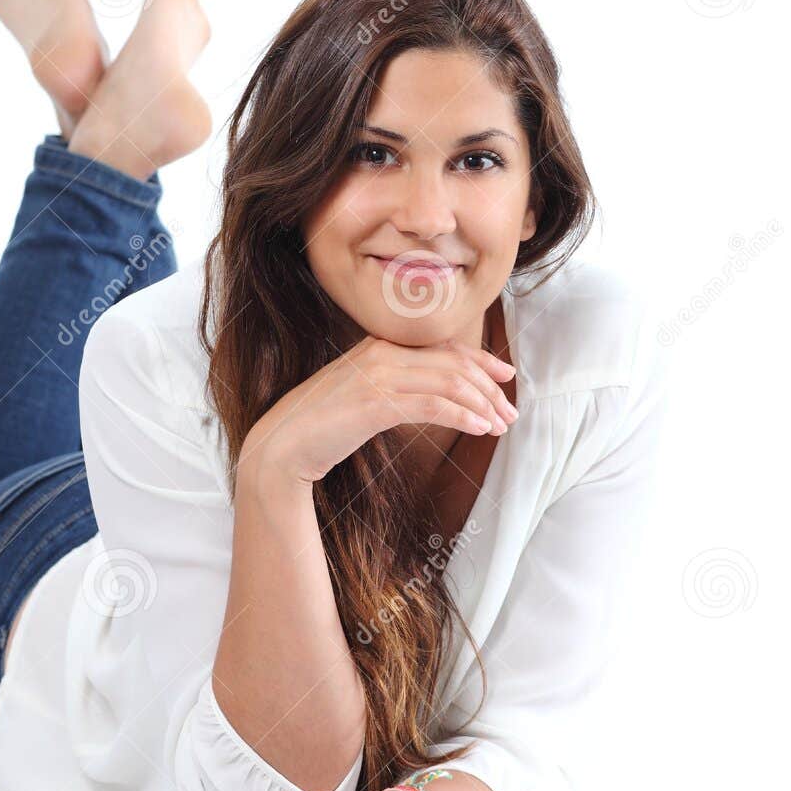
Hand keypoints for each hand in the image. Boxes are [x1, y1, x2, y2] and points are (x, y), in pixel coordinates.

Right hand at [239, 332, 516, 485]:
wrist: (281, 445)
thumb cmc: (320, 426)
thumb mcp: (360, 395)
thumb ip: (392, 385)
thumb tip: (431, 395)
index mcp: (378, 345)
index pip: (444, 346)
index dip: (481, 360)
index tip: (506, 376)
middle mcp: (381, 352)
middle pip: (454, 363)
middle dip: (490, 388)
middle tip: (509, 414)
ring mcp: (378, 375)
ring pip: (450, 382)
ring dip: (483, 404)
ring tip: (500, 426)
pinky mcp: (376, 403)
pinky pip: (434, 405)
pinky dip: (463, 415)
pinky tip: (479, 428)